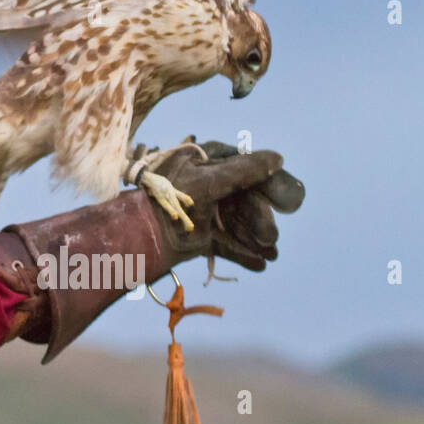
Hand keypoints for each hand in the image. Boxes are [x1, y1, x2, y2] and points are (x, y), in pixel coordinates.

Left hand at [147, 139, 304, 271]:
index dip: (266, 183)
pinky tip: (259, 264)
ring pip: (236, 224)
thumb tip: (277, 159)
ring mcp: (202, 211)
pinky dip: (241, 253)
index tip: (285, 199)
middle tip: (270, 237)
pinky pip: (225, 243)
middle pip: (242, 201)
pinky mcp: (199, 237)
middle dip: (259, 220)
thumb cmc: (170, 198)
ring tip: (271, 254)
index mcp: (202, 162)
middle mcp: (204, 184)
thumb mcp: (208, 181)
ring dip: (255, 239)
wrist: (139, 235)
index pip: (243, 169)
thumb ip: (243, 170)